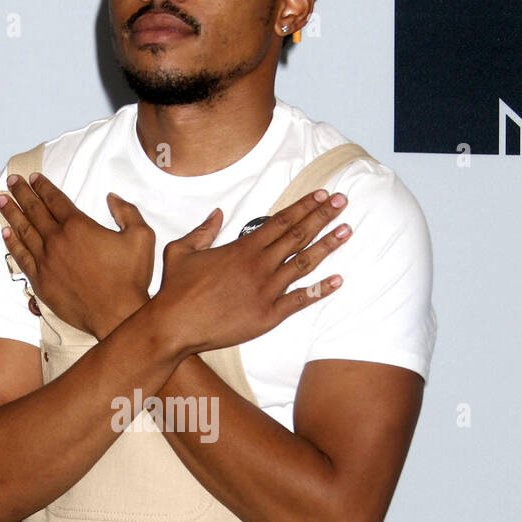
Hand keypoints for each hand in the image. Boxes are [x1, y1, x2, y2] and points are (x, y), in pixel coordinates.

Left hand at [0, 173, 154, 338]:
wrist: (117, 314)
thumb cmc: (131, 278)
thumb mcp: (141, 237)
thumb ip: (127, 212)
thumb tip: (111, 198)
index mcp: (78, 226)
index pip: (54, 199)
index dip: (42, 186)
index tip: (33, 177)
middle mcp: (57, 240)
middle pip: (34, 210)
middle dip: (21, 193)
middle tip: (10, 180)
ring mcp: (46, 261)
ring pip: (23, 231)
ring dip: (11, 213)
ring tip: (1, 200)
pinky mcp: (41, 281)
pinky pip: (21, 257)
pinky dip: (12, 243)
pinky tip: (5, 233)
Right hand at [155, 189, 351, 355]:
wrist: (174, 325)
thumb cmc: (175, 289)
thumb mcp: (181, 250)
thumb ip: (203, 230)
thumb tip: (217, 214)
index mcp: (242, 248)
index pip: (281, 221)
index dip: (303, 206)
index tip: (321, 195)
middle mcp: (259, 265)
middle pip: (298, 236)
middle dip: (322, 216)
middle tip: (342, 202)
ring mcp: (266, 291)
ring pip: (304, 263)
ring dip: (328, 246)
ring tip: (347, 230)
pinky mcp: (268, 315)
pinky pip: (300, 300)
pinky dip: (321, 290)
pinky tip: (338, 280)